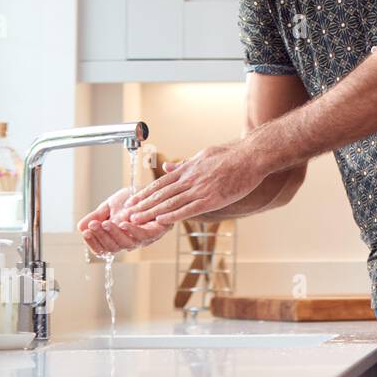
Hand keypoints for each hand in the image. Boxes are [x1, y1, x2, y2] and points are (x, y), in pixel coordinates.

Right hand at [78, 184, 172, 256]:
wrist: (152, 189)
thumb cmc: (132, 200)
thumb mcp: (110, 207)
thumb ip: (97, 216)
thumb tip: (80, 227)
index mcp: (117, 238)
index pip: (103, 248)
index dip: (93, 242)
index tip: (85, 232)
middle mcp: (130, 241)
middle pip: (113, 247)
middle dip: (101, 237)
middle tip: (93, 226)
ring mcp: (143, 238)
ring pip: (126, 243)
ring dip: (114, 234)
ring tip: (105, 224)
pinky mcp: (157, 231)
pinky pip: (144, 235)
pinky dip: (132, 231)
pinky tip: (123, 223)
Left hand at [113, 140, 266, 227]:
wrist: (251, 157)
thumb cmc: (232, 155)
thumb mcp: (204, 155)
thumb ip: (185, 163)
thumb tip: (167, 166)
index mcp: (188, 169)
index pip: (160, 184)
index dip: (144, 194)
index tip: (132, 201)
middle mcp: (190, 179)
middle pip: (160, 195)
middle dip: (141, 205)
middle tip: (125, 215)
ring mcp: (200, 189)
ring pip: (170, 203)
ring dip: (150, 213)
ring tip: (136, 220)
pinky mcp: (211, 199)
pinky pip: (188, 209)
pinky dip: (172, 216)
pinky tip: (160, 222)